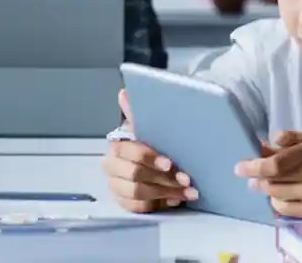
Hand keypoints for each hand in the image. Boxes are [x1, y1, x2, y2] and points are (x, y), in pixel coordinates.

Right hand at [101, 89, 198, 212]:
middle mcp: (112, 167)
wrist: (155, 158)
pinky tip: (177, 199)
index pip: (130, 153)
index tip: (170, 163)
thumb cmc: (154, 140)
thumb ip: (137, 112)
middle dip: (163, 178)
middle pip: (134, 176)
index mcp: (117, 145)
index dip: (149, 158)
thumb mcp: (149, 126)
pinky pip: (139, 209)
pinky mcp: (125, 202)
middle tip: (186, 179)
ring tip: (188, 191)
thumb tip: (124, 92)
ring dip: (166, 192)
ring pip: (137, 194)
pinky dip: (160, 204)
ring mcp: (117, 186)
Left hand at [235, 131, 301, 218]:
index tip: (239, 167)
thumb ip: (291, 139)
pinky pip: (285, 210)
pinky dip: (276, 202)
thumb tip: (264, 143)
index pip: (276, 164)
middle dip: (256, 178)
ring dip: (265, 189)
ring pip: (276, 195)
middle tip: (250, 174)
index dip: (254, 166)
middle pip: (272, 181)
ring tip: (263, 183)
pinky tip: (277, 196)